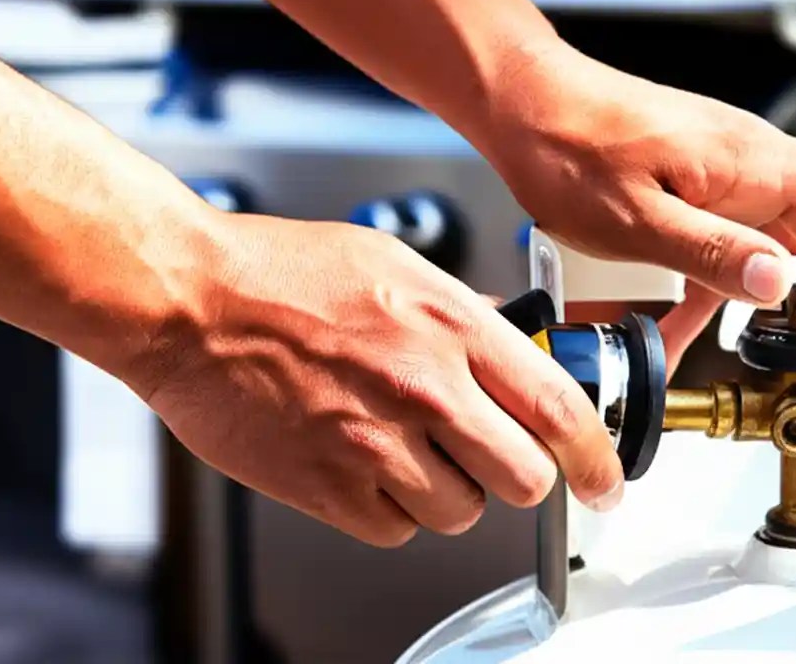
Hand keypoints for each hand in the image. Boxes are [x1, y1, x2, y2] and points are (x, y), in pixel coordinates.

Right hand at [126, 214, 622, 546]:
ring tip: (410, 449)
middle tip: (499, 461)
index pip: (558, 406)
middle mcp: (423, 388)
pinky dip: (392, 510)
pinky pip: (396, 529)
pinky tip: (367, 466)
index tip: (605, 477)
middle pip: (524, 478)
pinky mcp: (328, 487)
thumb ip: (465, 314)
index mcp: (450, 325)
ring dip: (450, 492)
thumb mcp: (396, 266)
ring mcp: (376, 443)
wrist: (189, 302)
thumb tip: (515, 345)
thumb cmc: (281, 273)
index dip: (597, 455)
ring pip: (462, 512)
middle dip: (521, 477)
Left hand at [476, 45, 795, 362]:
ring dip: (757, 294)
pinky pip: (724, 244)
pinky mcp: (693, 192)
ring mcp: (723, 179)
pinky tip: (679, 326)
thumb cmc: (570, 143)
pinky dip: (711, 286)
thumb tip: (776, 285)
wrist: (525, 106)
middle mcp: (749, 167)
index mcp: (753, 164)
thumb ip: (712, 254)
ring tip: (735, 341)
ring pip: (770, 243)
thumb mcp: (638, 218)